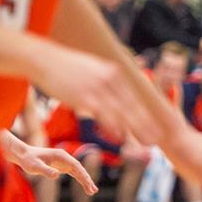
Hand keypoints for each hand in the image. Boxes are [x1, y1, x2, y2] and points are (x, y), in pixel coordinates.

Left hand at [1, 132, 97, 194]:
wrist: (23, 155)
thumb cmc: (28, 160)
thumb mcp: (35, 167)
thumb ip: (46, 170)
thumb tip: (57, 175)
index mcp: (61, 156)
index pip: (76, 165)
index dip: (83, 175)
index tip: (88, 183)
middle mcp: (64, 157)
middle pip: (79, 169)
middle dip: (87, 180)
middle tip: (93, 191)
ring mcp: (63, 161)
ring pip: (78, 171)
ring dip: (85, 181)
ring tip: (92, 191)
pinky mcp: (61, 166)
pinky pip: (73, 173)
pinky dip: (79, 179)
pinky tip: (84, 186)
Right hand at [30, 46, 148, 143]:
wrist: (44, 59)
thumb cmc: (64, 68)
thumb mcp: (91, 69)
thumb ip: (103, 80)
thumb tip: (109, 91)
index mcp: (113, 73)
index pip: (133, 97)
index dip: (144, 114)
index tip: (154, 127)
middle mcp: (110, 79)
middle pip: (132, 105)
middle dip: (146, 124)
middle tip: (157, 139)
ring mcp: (98, 87)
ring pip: (122, 112)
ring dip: (137, 129)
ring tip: (147, 143)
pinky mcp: (85, 96)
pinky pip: (104, 114)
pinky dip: (114, 127)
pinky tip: (122, 137)